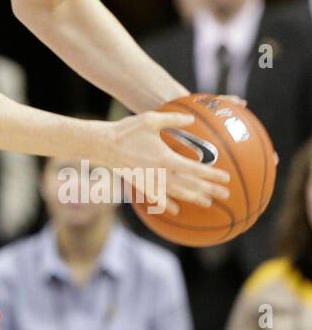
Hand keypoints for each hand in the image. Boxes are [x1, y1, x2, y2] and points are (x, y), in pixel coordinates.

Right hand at [94, 112, 231, 212]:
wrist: (103, 145)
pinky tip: (175, 211)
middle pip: (190, 185)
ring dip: (193, 198)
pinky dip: (167, 204)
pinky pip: (157, 198)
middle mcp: (161, 173)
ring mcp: (151, 181)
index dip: (212, 175)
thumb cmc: (127, 130)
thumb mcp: (151, 119)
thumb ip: (174, 119)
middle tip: (226, 196)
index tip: (225, 178)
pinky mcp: (141, 184)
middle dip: (209, 190)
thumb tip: (192, 119)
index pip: (195, 170)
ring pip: (177, 193)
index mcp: (166, 158)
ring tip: (208, 204)